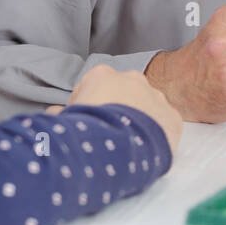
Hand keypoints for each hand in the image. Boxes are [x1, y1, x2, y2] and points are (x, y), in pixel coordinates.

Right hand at [53, 65, 182, 157]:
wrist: (117, 148)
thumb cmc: (83, 131)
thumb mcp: (63, 120)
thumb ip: (60, 113)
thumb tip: (53, 114)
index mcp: (102, 75)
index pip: (91, 87)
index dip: (85, 107)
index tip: (82, 124)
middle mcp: (132, 79)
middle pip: (121, 94)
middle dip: (114, 110)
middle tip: (106, 135)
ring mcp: (155, 96)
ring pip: (146, 106)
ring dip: (138, 120)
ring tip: (126, 144)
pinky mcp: (172, 116)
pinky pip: (163, 123)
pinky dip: (155, 134)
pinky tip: (144, 149)